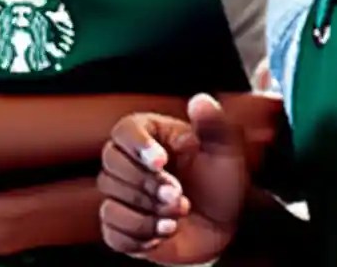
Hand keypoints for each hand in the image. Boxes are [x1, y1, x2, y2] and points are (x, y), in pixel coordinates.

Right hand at [98, 94, 248, 264]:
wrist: (224, 224)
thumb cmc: (220, 181)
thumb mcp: (225, 151)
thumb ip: (214, 125)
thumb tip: (201, 100)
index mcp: (149, 135)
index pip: (124, 131)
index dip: (138, 145)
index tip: (160, 161)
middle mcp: (128, 163)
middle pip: (112, 166)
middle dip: (147, 184)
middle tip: (179, 195)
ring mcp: (121, 197)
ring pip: (111, 202)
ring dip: (148, 213)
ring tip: (179, 215)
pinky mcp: (121, 228)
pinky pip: (113, 233)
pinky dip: (140, 235)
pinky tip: (165, 231)